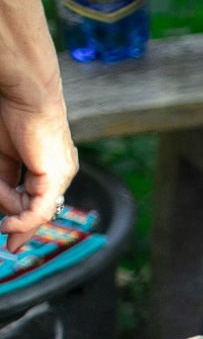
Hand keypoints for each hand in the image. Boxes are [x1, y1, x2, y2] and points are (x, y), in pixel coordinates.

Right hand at [0, 82, 72, 251]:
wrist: (26, 95)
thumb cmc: (11, 118)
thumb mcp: (4, 158)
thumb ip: (5, 183)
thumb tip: (5, 212)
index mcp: (50, 166)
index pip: (39, 202)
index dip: (24, 222)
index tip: (9, 237)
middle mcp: (61, 172)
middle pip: (36, 209)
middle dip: (18, 224)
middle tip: (9, 242)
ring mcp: (61, 175)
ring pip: (33, 209)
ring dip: (8, 206)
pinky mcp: (56, 176)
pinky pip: (40, 209)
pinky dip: (24, 221)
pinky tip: (8, 225)